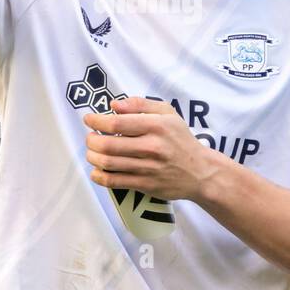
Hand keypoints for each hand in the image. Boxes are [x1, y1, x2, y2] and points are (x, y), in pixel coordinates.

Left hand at [81, 96, 219, 202]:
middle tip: (90, 137)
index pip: (117, 123)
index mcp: (156, 126)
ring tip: (92, 152)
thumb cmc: (181, 139)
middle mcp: (152, 147)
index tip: (89, 119)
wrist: (201, 172)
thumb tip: (114, 105)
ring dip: (92, 157)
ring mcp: (148, 168)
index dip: (96, 121)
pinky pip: (114, 182)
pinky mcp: (145, 185)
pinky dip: (99, 176)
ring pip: (108, 163)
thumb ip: (140, 104)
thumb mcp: (168, 113)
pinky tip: (97, 170)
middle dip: (91, 140)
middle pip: (108, 145)